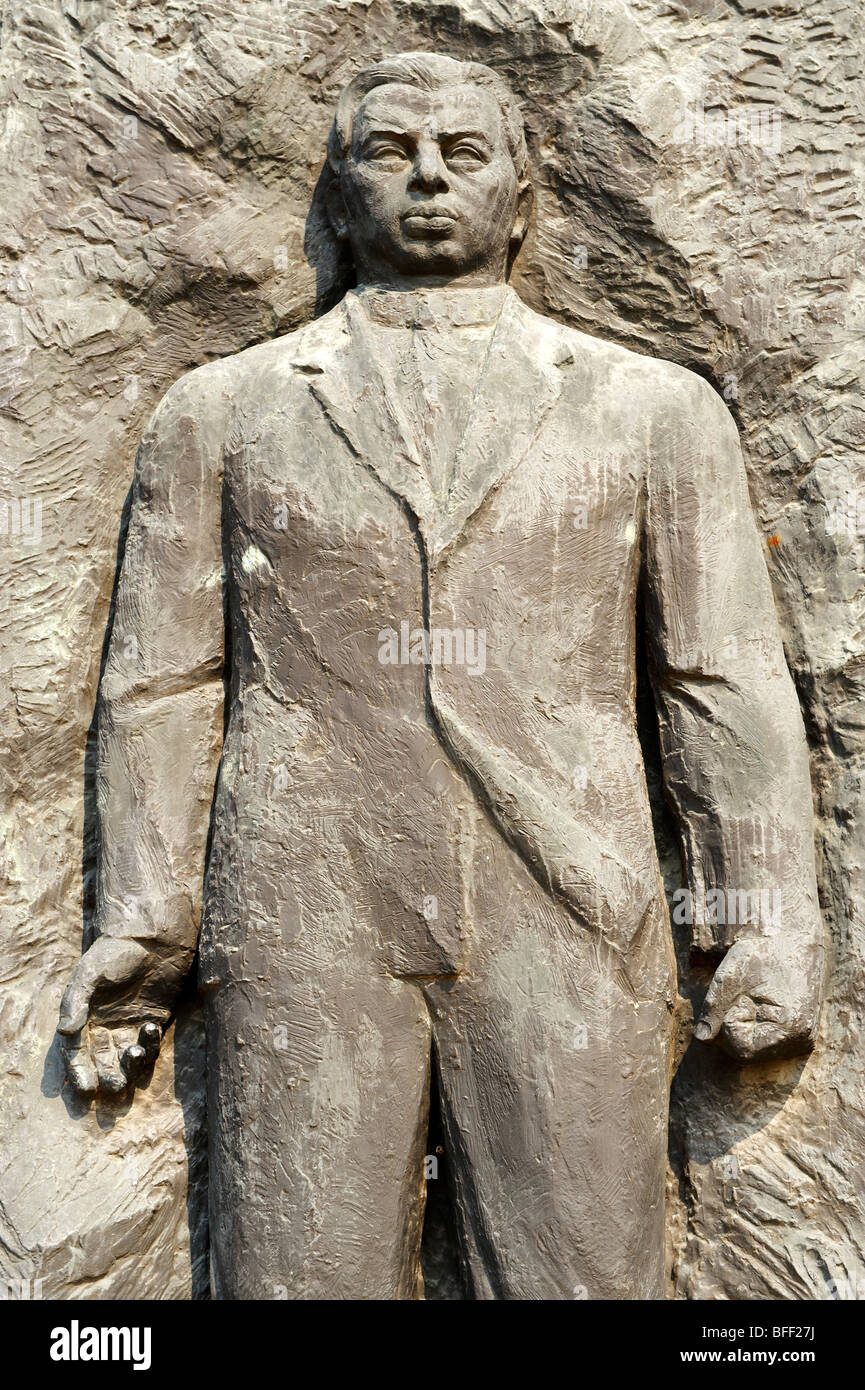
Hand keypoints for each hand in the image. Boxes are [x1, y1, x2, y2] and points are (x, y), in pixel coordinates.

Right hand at [57, 936, 190, 1095]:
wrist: (150, 938)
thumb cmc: (114, 953)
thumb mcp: (89, 974)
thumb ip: (76, 1002)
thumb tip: (64, 1032)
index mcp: (85, 1019)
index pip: (78, 1053)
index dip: (80, 1072)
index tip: (86, 1087)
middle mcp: (106, 1028)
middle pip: (104, 1062)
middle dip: (108, 1075)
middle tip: (114, 1084)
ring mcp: (130, 1026)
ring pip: (127, 1058)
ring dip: (130, 1064)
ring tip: (133, 1055)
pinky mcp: (153, 1021)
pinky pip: (150, 1043)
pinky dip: (150, 1043)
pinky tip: (150, 1030)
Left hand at [694, 933, 821, 1062]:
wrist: (797, 940)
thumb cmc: (764, 952)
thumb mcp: (731, 975)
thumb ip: (714, 1007)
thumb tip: (701, 1039)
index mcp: (790, 1027)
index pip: (742, 1048)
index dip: (729, 1023)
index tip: (740, 996)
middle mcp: (802, 1040)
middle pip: (748, 1053)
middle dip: (733, 1027)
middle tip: (743, 997)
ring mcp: (803, 1039)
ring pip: (755, 1049)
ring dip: (743, 1027)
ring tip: (752, 999)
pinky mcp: (800, 1034)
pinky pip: (766, 1042)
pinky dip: (753, 1027)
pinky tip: (759, 1005)